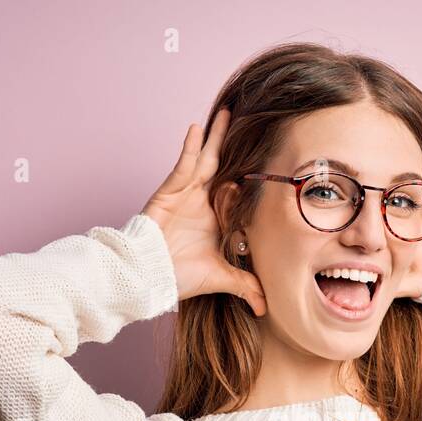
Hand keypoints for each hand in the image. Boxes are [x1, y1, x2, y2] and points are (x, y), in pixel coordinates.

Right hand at [141, 108, 266, 315]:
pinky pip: (183, 163)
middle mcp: (203, 201)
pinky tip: (197, 128)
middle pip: (224, 168)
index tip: (271, 159)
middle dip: (235, 146)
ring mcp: (187, 193)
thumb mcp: (222, 277)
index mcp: (216, 217)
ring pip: (206, 159)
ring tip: (229, 113)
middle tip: (253, 123)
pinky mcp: (171, 190)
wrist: (150, 275)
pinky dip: (190, 146)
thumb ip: (245, 284)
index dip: (251, 177)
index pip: (238, 191)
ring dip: (216, 136)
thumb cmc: (180, 275)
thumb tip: (266, 307)